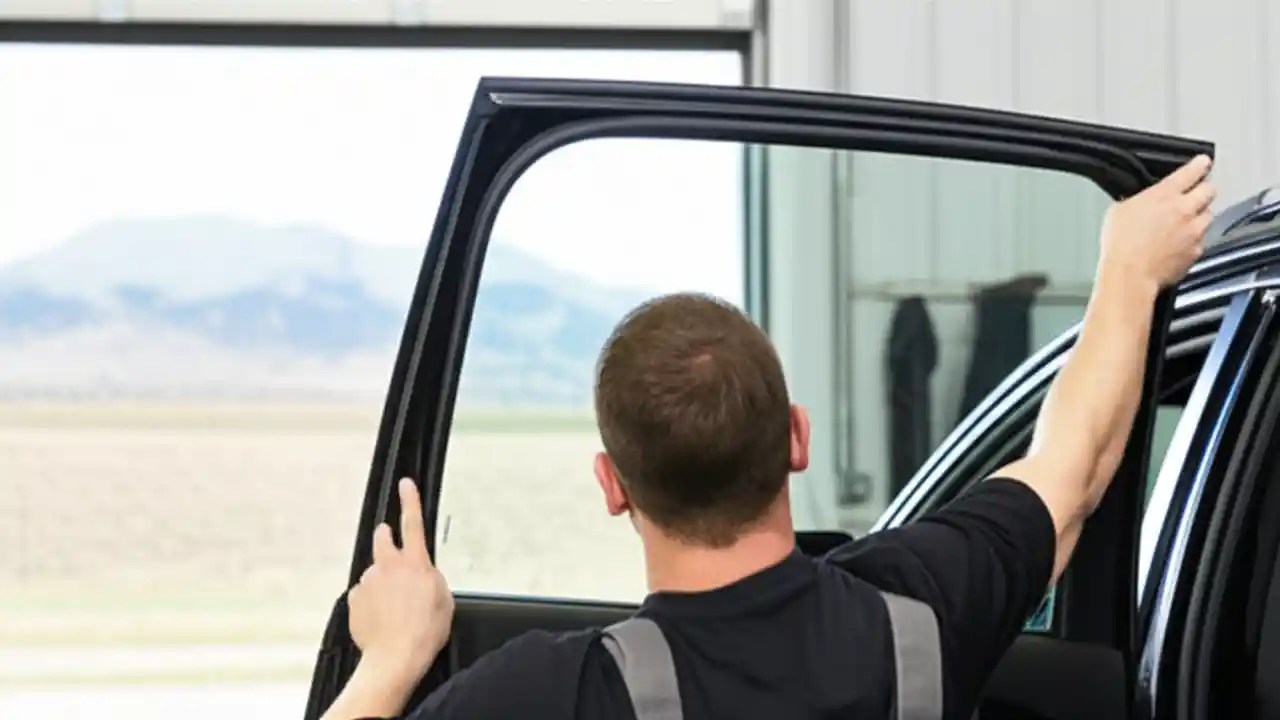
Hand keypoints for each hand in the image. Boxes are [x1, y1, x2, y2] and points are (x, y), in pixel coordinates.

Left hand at [348, 478, 454, 683]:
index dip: (410, 500)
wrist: (395, 658)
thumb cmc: (424, 632)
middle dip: (386, 537)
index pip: (413, 522)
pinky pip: (363, 593)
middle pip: (383, 538)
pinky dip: (371, 601)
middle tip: (392, 549)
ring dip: (382, 580)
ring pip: (374, 571)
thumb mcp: (445, 601)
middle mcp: (388, 566)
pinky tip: (381, 617)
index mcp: (416, 563)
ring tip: (393, 607)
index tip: (406, 484)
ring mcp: (369, 582)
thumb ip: (433, 579)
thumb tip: (423, 574)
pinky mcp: (355, 599)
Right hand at [1099, 154, 1215, 288]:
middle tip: (1195, 194)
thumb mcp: (1119, 211)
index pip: (1192, 171)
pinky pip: (1202, 240)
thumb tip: (1144, 200)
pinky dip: (1194, 240)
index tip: (1203, 162)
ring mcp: (1194, 231)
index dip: (1200, 164)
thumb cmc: (1120, 245)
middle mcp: (1184, 209)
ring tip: (1185, 223)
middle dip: (1203, 190)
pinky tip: (1180, 244)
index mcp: (1164, 194)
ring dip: (1199, 216)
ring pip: (1209, 216)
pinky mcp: (1196, 250)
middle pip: (1209, 190)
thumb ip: (1139, 200)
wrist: (1129, 276)